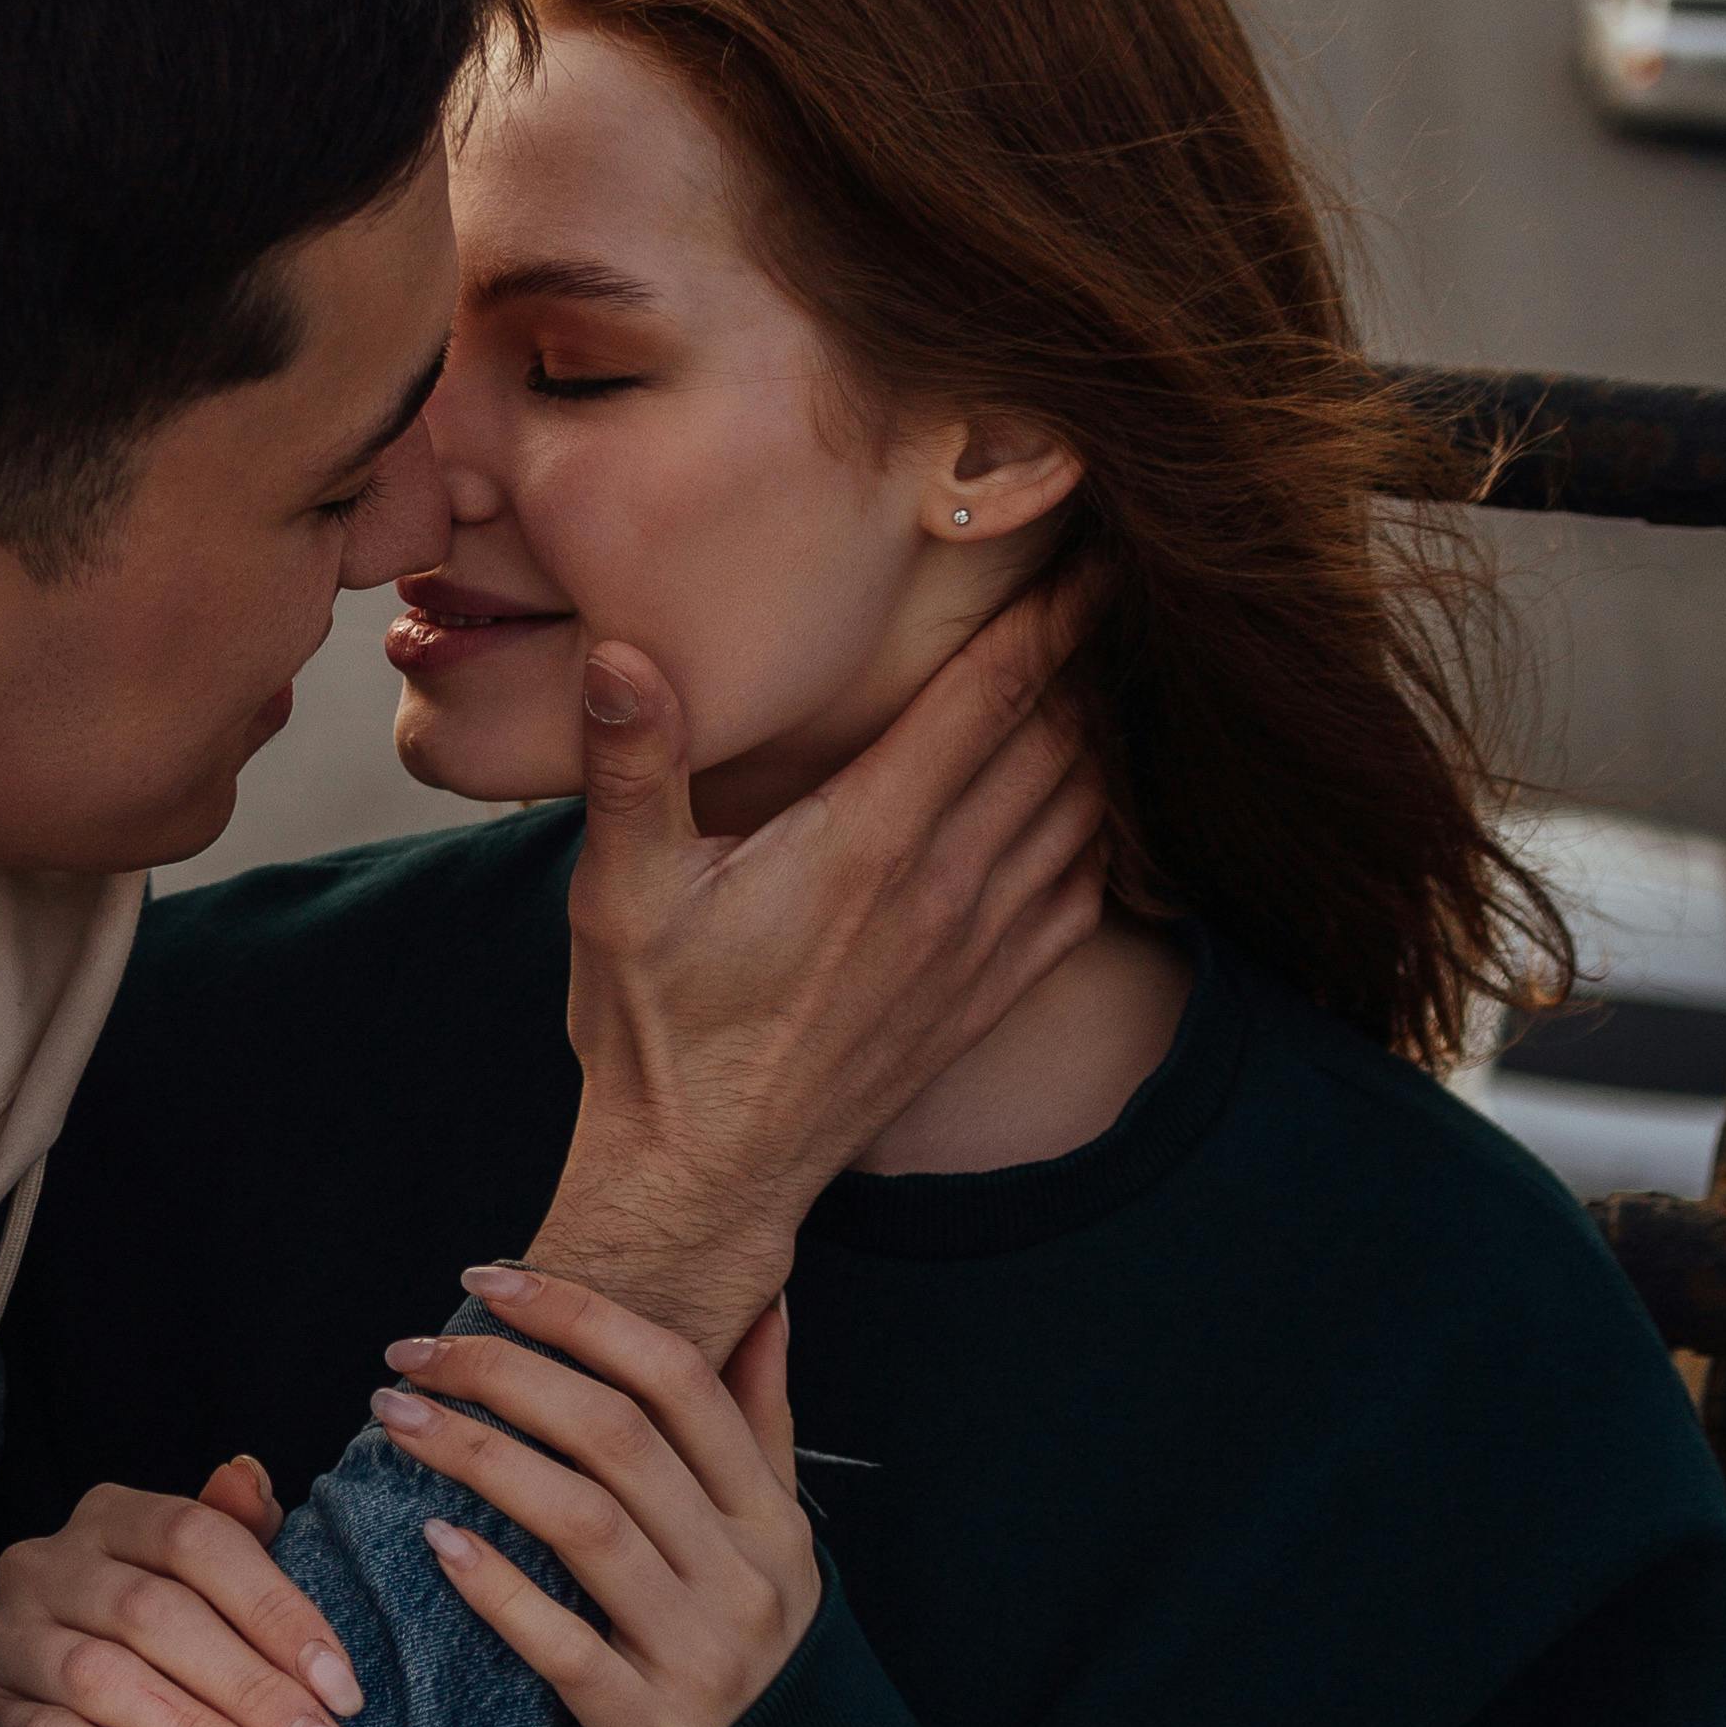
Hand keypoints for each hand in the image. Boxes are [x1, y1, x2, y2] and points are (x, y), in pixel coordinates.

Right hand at [0, 1466, 372, 1726]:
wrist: (43, 1685)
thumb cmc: (150, 1628)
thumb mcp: (197, 1572)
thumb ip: (233, 1529)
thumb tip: (249, 1476)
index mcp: (112, 1516)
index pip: (197, 1539)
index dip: (277, 1612)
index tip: (344, 1693)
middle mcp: (47, 1563)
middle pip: (155, 1615)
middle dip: (255, 1694)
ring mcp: (6, 1634)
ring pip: (102, 1677)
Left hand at [367, 1271, 819, 1726]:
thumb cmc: (752, 1636)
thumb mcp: (777, 1531)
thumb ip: (762, 1419)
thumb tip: (769, 1304)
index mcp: (768, 1511)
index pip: (677, 1379)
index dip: (582, 1317)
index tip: (491, 1279)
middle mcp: (742, 1570)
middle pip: (616, 1439)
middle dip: (504, 1375)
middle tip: (413, 1350)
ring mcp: (697, 1649)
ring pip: (582, 1524)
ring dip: (479, 1457)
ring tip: (397, 1418)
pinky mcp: (648, 1724)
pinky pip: (563, 1646)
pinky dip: (498, 1590)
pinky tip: (435, 1541)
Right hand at [534, 587, 1104, 1356]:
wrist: (705, 1176)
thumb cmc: (657, 1030)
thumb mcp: (620, 890)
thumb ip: (634, 764)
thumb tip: (620, 651)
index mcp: (869, 842)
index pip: (992, 696)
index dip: (1051, 613)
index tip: (1088, 550)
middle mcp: (946, 888)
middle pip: (1060, 739)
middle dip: (1087, 656)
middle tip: (1104, 589)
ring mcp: (977, 948)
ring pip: (1085, 811)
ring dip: (1101, 739)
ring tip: (1102, 678)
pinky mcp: (985, 999)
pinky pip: (1085, 896)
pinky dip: (1105, 836)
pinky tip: (1095, 806)